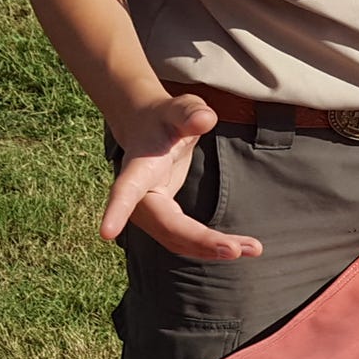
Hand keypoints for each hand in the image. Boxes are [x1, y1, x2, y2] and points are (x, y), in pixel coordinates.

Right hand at [104, 96, 260, 260]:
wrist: (151, 130)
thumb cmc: (166, 118)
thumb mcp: (180, 109)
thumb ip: (190, 113)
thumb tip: (206, 119)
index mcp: (138, 168)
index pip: (126, 190)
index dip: (117, 210)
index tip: (106, 232)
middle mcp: (139, 199)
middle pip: (167, 227)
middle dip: (200, 241)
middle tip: (235, 249)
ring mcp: (150, 215)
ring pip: (179, 241)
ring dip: (212, 249)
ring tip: (252, 249)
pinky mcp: (164, 222)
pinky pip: (187, 241)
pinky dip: (211, 247)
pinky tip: (240, 248)